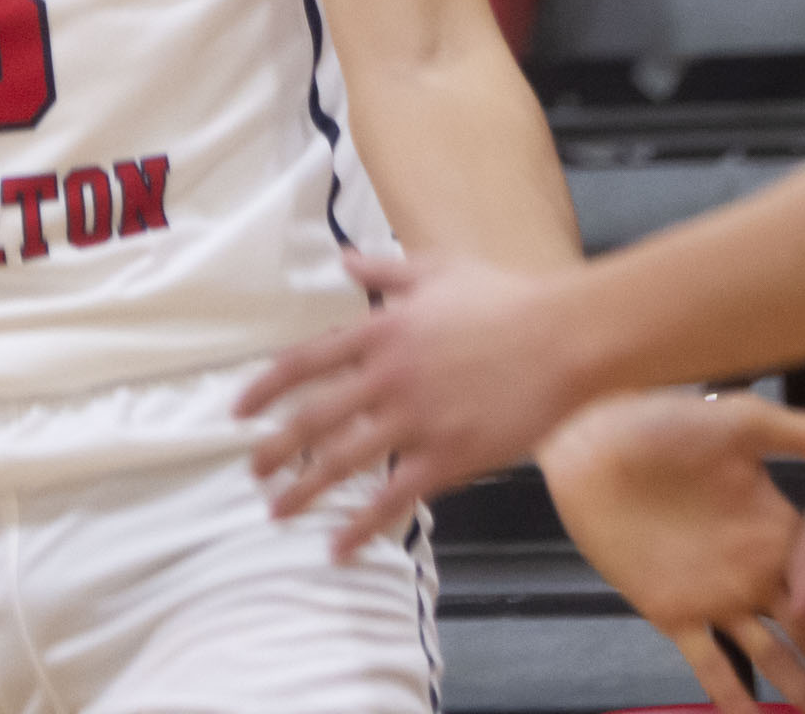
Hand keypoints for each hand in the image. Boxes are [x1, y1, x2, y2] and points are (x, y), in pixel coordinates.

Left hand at [237, 249, 584, 555]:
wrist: (565, 338)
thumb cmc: (507, 298)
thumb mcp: (438, 269)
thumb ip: (385, 266)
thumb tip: (343, 257)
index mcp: (381, 330)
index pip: (304, 363)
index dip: (264, 389)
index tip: (239, 410)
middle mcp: (387, 376)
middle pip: (312, 420)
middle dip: (273, 449)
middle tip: (252, 470)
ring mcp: (415, 420)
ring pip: (342, 463)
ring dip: (303, 491)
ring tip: (278, 512)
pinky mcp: (448, 457)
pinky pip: (393, 499)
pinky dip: (360, 526)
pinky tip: (338, 546)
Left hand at [539, 390, 804, 709]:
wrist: (591, 439)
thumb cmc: (663, 420)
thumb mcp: (740, 423)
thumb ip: (803, 436)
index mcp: (778, 528)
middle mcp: (756, 570)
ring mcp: (718, 597)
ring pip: (772, 657)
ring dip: (802, 690)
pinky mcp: (674, 613)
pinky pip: (711, 666)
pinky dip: (734, 700)